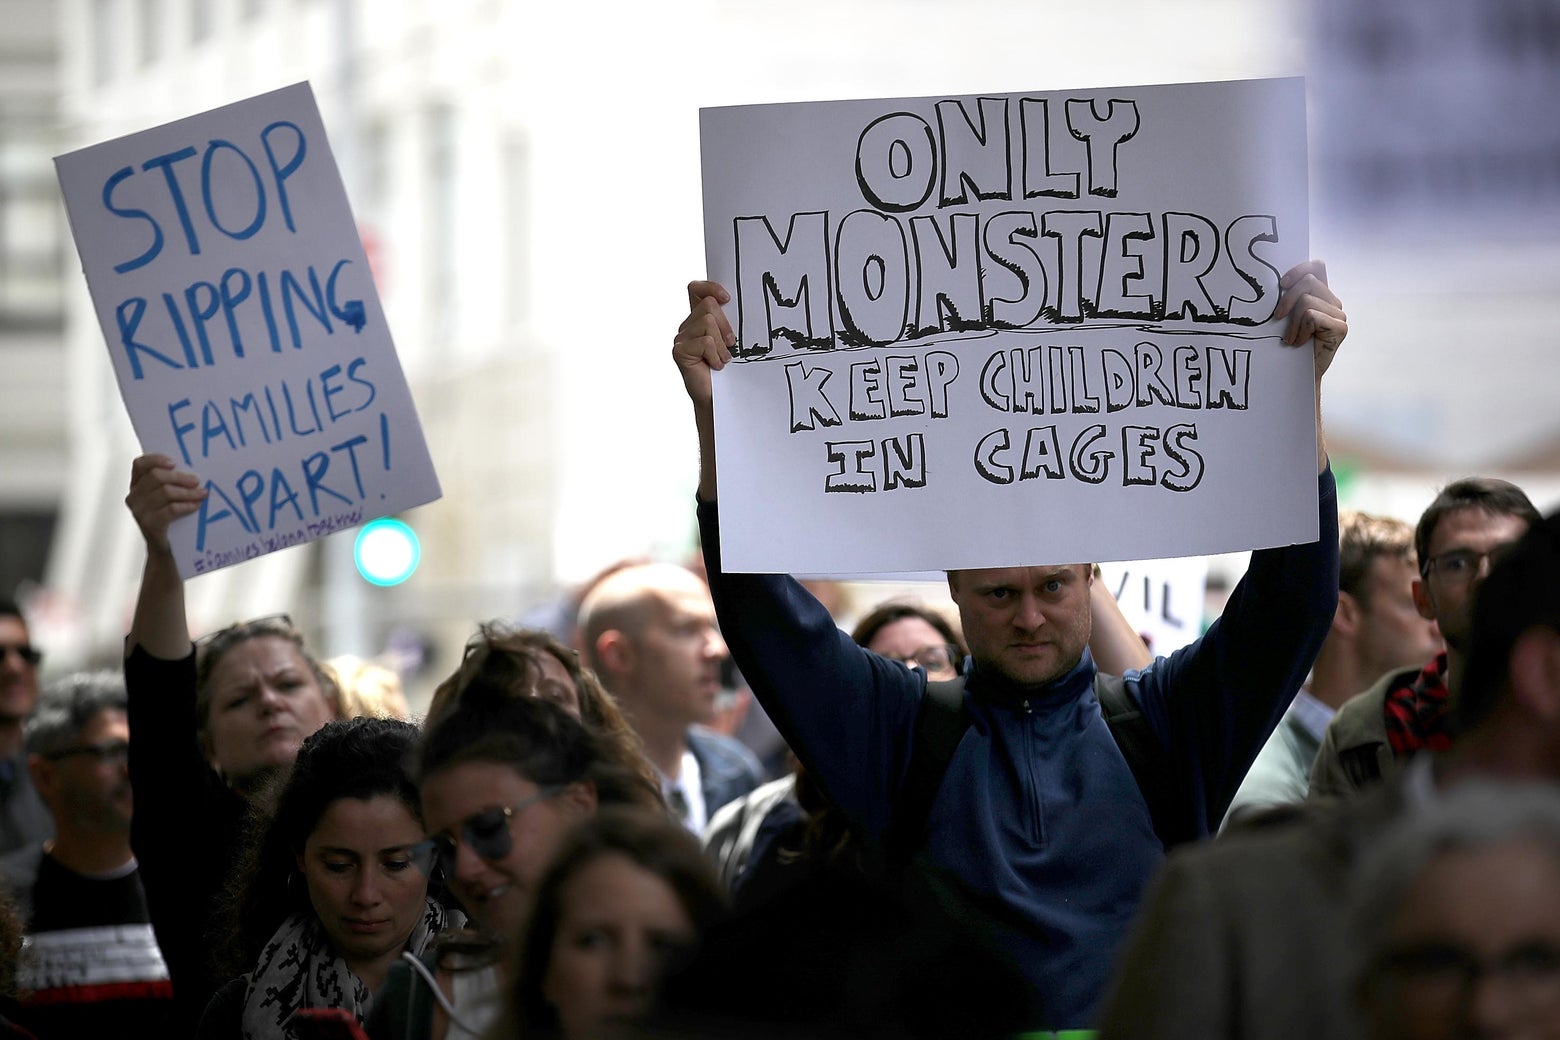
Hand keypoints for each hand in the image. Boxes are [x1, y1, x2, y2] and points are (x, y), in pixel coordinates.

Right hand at [125, 455, 206, 554]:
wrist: (164, 549)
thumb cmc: (170, 518)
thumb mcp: (166, 498)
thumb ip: (171, 482)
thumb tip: (194, 469)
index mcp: (136, 485)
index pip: (140, 464)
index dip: (156, 460)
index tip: (174, 462)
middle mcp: (133, 497)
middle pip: (156, 477)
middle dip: (180, 477)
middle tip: (197, 481)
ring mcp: (139, 511)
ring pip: (165, 492)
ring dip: (188, 492)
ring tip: (202, 494)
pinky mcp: (149, 524)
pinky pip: (170, 509)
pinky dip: (186, 506)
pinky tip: (196, 506)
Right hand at [673, 281, 734, 409]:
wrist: (720, 399)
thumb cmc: (729, 370)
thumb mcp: (731, 340)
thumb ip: (728, 322)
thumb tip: (736, 304)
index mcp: (699, 318)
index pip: (696, 289)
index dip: (710, 287)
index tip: (727, 298)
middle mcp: (687, 326)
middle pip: (708, 304)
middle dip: (725, 324)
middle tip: (731, 344)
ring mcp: (681, 338)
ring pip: (707, 322)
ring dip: (722, 344)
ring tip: (724, 359)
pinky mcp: (679, 351)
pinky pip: (705, 341)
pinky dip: (716, 355)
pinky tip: (716, 366)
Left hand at [1274, 259, 1345, 383]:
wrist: (1298, 374)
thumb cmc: (1290, 344)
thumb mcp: (1286, 316)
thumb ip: (1288, 297)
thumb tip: (1276, 284)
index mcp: (1320, 294)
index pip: (1317, 266)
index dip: (1300, 268)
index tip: (1282, 284)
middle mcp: (1332, 301)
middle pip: (1308, 281)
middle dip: (1286, 299)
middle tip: (1277, 317)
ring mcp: (1339, 314)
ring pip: (1307, 301)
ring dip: (1292, 322)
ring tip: (1290, 338)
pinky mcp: (1340, 327)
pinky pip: (1312, 317)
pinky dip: (1300, 331)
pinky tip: (1299, 343)